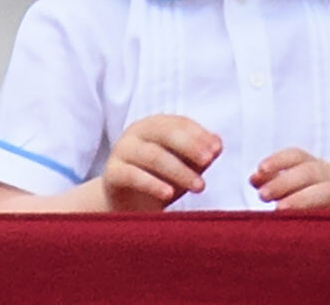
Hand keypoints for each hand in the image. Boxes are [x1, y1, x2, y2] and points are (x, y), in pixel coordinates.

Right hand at [102, 114, 221, 211]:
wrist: (125, 207)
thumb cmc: (158, 181)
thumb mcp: (181, 168)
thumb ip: (198, 156)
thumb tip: (218, 143)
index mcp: (153, 126)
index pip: (178, 123)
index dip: (198, 134)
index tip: (216, 150)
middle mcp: (136, 132)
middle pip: (164, 132)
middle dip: (189, 146)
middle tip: (208, 161)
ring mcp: (121, 151)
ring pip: (152, 155)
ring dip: (179, 170)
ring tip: (199, 186)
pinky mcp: (112, 173)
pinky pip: (132, 175)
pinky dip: (152, 183)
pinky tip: (168, 194)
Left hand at [251, 147, 329, 210]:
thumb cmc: (320, 204)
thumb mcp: (299, 189)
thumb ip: (277, 182)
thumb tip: (253, 179)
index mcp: (316, 166)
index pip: (296, 156)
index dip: (276, 161)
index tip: (258, 173)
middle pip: (308, 171)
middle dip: (283, 182)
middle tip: (262, 195)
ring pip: (324, 192)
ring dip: (300, 199)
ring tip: (279, 210)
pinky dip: (319, 217)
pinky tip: (303, 226)